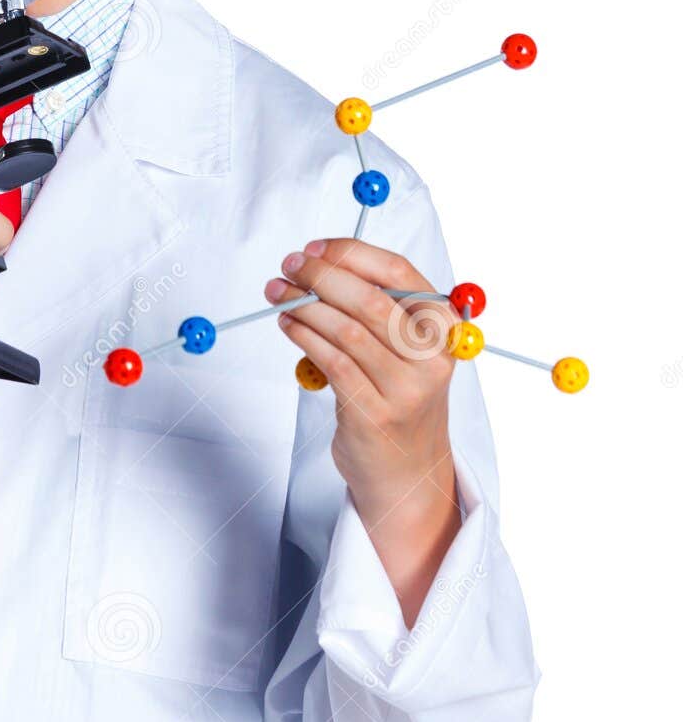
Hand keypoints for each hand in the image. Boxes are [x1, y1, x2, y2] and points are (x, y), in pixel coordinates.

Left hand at [264, 237, 461, 624]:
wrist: (407, 473)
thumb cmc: (397, 397)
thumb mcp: (403, 349)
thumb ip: (375, 307)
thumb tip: (317, 262)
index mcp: (443, 328)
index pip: (399, 273)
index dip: (351, 254)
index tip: (314, 248)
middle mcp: (431, 357)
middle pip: (369, 300)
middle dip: (320, 276)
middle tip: (288, 267)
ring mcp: (406, 389)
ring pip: (346, 330)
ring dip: (303, 305)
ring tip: (278, 294)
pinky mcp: (375, 415)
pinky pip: (332, 363)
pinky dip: (304, 337)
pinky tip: (288, 325)